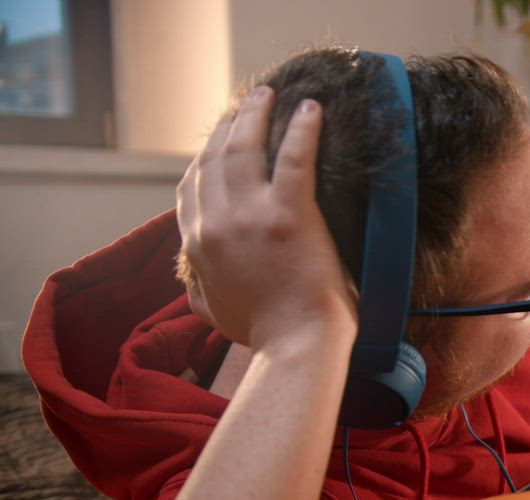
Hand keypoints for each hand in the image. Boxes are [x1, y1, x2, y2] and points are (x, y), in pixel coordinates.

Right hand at [176, 87, 355, 352]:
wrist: (296, 348)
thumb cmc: (265, 336)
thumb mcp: (212, 312)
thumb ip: (197, 286)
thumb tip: (189, 274)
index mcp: (197, 245)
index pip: (191, 187)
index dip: (203, 156)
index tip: (218, 138)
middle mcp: (215, 223)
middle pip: (213, 157)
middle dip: (226, 125)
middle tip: (245, 104)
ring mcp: (250, 215)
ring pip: (245, 147)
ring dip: (256, 113)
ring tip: (268, 94)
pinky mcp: (289, 214)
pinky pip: (293, 156)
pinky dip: (302, 128)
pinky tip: (312, 109)